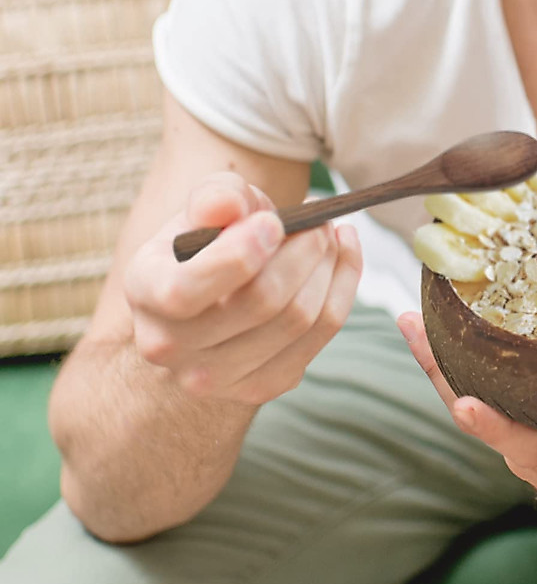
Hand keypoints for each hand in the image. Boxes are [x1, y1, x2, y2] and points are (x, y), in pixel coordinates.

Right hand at [124, 173, 361, 405]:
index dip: (238, 255)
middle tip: (319, 219)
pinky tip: (342, 254)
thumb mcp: (206, 206)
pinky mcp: (261, 386)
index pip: (186, 290)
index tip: (275, 222)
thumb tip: (226, 207)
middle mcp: (169, 346)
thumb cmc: (210, 241)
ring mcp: (215, 377)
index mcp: (146, 291)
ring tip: (330, 233)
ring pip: (300, 318)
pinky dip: (343, 285)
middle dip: (304, 249)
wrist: (208, 301)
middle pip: (262, 301)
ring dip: (329, 264)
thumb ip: (216, 196)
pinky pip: (322, 332)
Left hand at [398, 312, 536, 564]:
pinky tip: (425, 324)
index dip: (494, 427)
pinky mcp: (508, 422)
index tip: (463, 407)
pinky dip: (444, 363)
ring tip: (404, 314)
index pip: (525, 442)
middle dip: (440, 372)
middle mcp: (531, 448)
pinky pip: (468, 390)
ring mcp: (514, 436)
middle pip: (474, 410)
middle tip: (410, 326)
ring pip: (462, 395)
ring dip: (431, 359)